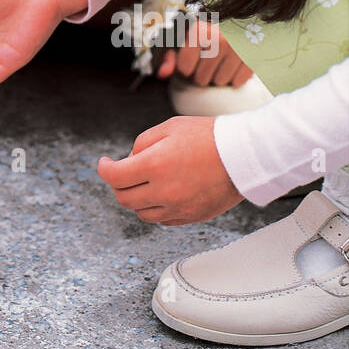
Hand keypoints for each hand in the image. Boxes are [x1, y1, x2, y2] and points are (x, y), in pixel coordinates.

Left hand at [97, 116, 243, 223]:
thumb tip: (130, 159)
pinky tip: (162, 194)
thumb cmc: (210, 137)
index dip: (104, 168)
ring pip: (141, 213)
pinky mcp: (192, 217)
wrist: (244, 155)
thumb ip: (142, 143)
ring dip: (136, 198)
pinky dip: (156, 209)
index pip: (114, 177)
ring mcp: (178, 208)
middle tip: (123, 172)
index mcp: (154, 166)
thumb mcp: (169, 127)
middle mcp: (164, 192)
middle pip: (123, 198)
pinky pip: (163, 220)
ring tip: (144, 183)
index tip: (105, 163)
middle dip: (118, 184)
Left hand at [156, 22, 252, 87]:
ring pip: (219, 82)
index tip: (190, 60)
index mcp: (198, 32)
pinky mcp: (253, 57)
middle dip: (201, 73)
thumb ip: (169, 54)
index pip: (184, 70)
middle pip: (201, 80)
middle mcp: (219, 40)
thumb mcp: (182, 35)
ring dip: (217, 76)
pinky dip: (234, 77)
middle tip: (206, 59)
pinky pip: (237, 82)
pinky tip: (232, 64)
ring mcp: (238, 49)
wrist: (239, 13)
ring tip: (219, 60)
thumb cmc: (205, 27)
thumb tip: (161, 75)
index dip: (185, 68)